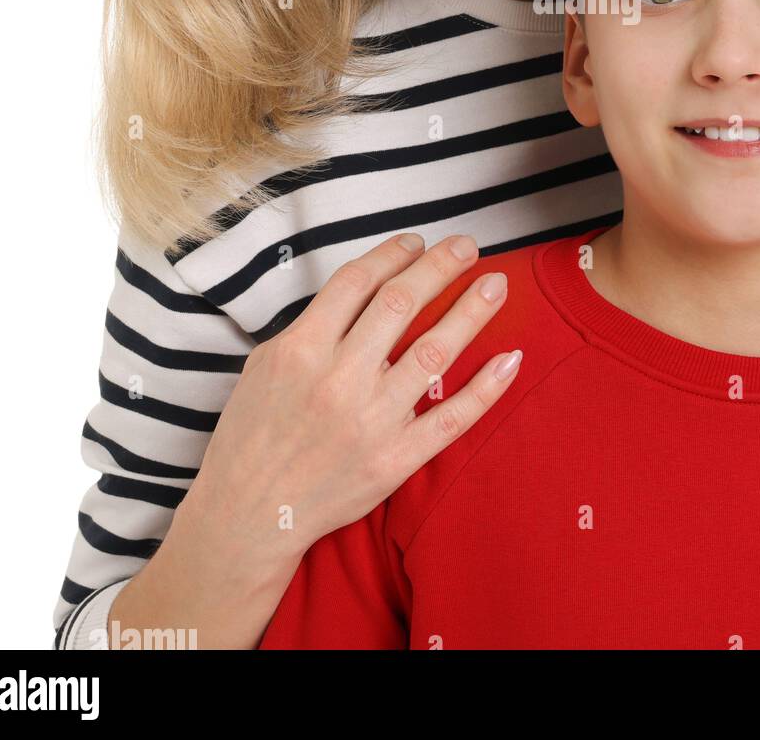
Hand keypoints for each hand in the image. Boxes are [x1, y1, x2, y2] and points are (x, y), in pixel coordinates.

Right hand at [178, 230, 520, 568]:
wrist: (248, 516)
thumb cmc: (253, 435)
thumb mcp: (265, 366)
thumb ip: (312, 327)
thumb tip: (363, 290)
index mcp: (302, 349)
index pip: (358, 282)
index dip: (392, 254)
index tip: (417, 242)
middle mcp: (339, 379)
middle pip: (401, 303)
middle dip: (440, 266)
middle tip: (468, 246)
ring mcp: (371, 421)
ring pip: (434, 352)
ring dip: (471, 312)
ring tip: (496, 284)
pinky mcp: (395, 460)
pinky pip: (452, 418)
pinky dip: (486, 388)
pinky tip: (511, 358)